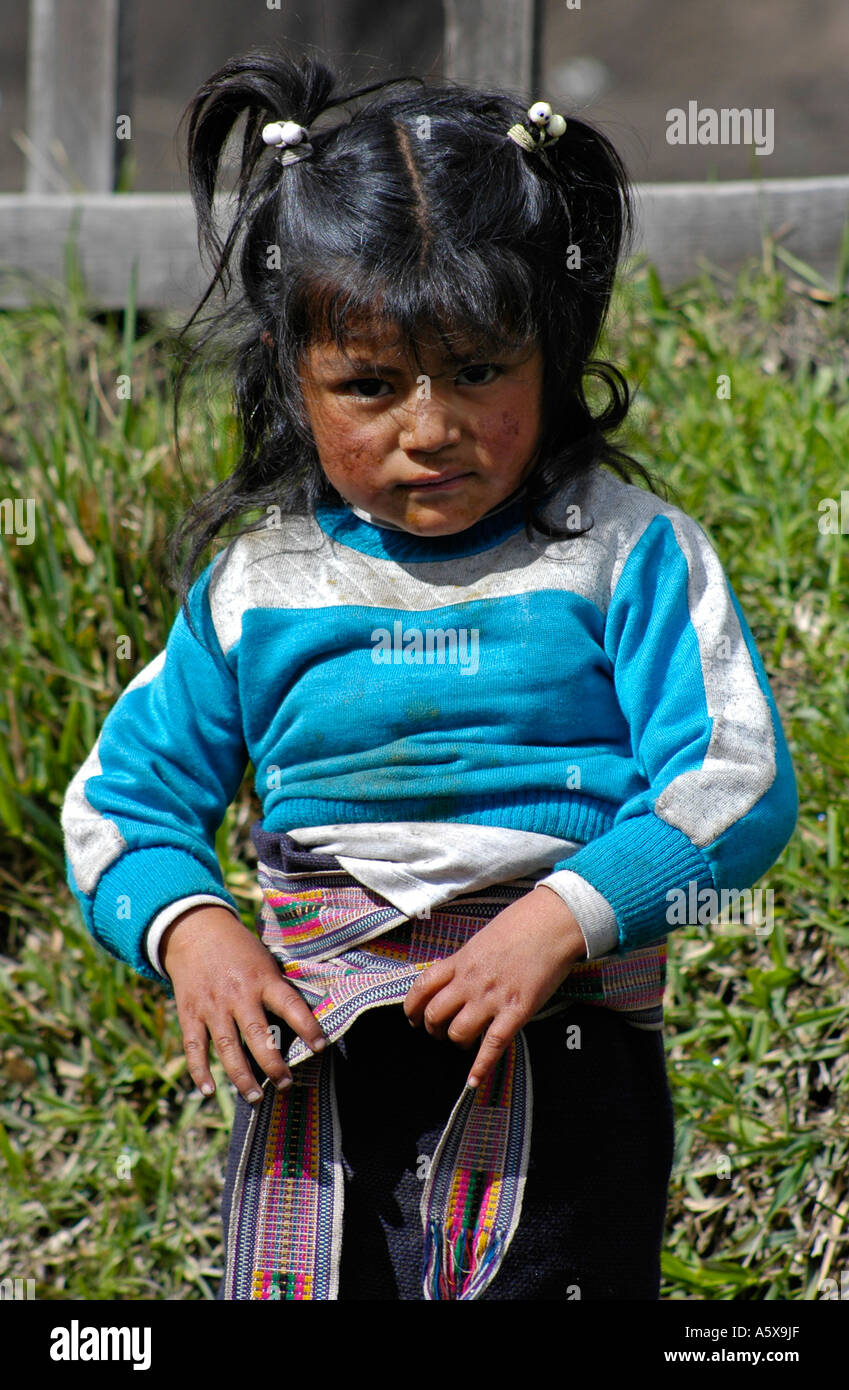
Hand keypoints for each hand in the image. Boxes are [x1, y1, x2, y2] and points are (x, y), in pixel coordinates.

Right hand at [160, 906, 326, 1103]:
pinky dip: (200, 1071)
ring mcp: (212, 1006)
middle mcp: (238, 995)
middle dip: (273, 1065)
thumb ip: (277, 989)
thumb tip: (302, 1022)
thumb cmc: (239, 950)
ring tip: (256, 1098)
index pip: (291, 1005)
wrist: (195, 930)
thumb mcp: (265, 961)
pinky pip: (194, 1047)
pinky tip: (209, 1090)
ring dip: (241, 1077)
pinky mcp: (190, 1014)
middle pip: (258, 1035)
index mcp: (263, 979)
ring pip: (227, 1048)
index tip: (321, 1047)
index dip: (308, 1027)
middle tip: (285, 1085)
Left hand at [403, 885, 585, 1089]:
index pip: (422, 987)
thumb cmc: (520, 925)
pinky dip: (481, 1066)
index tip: (413, 1017)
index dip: (413, 1007)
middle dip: (433, 1029)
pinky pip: (493, 1044)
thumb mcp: (482, 939)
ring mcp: (492, 998)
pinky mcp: (516, 1011)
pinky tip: (474, 1080)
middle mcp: (470, 981)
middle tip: (439, 1032)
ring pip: (458, 1032)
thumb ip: (467, 960)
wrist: (551, 923)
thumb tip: (456, 975)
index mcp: (461, 961)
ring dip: (457, 1042)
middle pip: (436, 1014)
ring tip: (463, 1043)